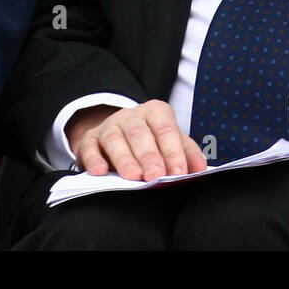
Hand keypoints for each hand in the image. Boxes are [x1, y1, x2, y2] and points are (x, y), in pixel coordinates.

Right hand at [65, 100, 207, 179]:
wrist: (120, 135)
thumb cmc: (151, 141)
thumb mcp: (172, 141)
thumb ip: (187, 153)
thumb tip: (200, 168)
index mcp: (155, 112)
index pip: (165, 128)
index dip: (172, 151)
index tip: (179, 172)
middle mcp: (131, 116)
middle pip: (139, 133)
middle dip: (149, 156)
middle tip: (155, 176)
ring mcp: (108, 126)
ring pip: (115, 139)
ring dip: (124, 158)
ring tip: (133, 176)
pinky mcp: (90, 139)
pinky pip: (89, 147)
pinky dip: (94, 159)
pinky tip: (100, 171)